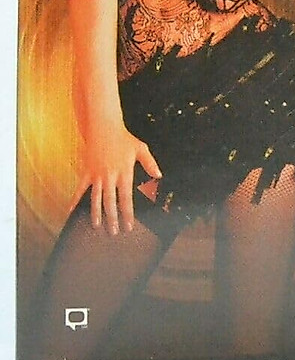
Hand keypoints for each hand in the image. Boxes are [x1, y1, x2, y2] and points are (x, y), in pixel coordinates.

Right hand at [78, 117, 161, 234]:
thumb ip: (150, 163)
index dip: (127, 213)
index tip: (128, 225)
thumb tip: (159, 176)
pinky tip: (70, 213)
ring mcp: (96, 175)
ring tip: (97, 226)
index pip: (126, 197)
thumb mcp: (141, 149)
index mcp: (124, 172)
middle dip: (112, 218)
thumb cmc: (124, 139)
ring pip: (95, 198)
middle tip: (114, 232)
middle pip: (110, 202)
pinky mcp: (86, 172)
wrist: (104, 128)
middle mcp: (109, 176)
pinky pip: (80, 189)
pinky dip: (74, 201)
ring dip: (96, 213)